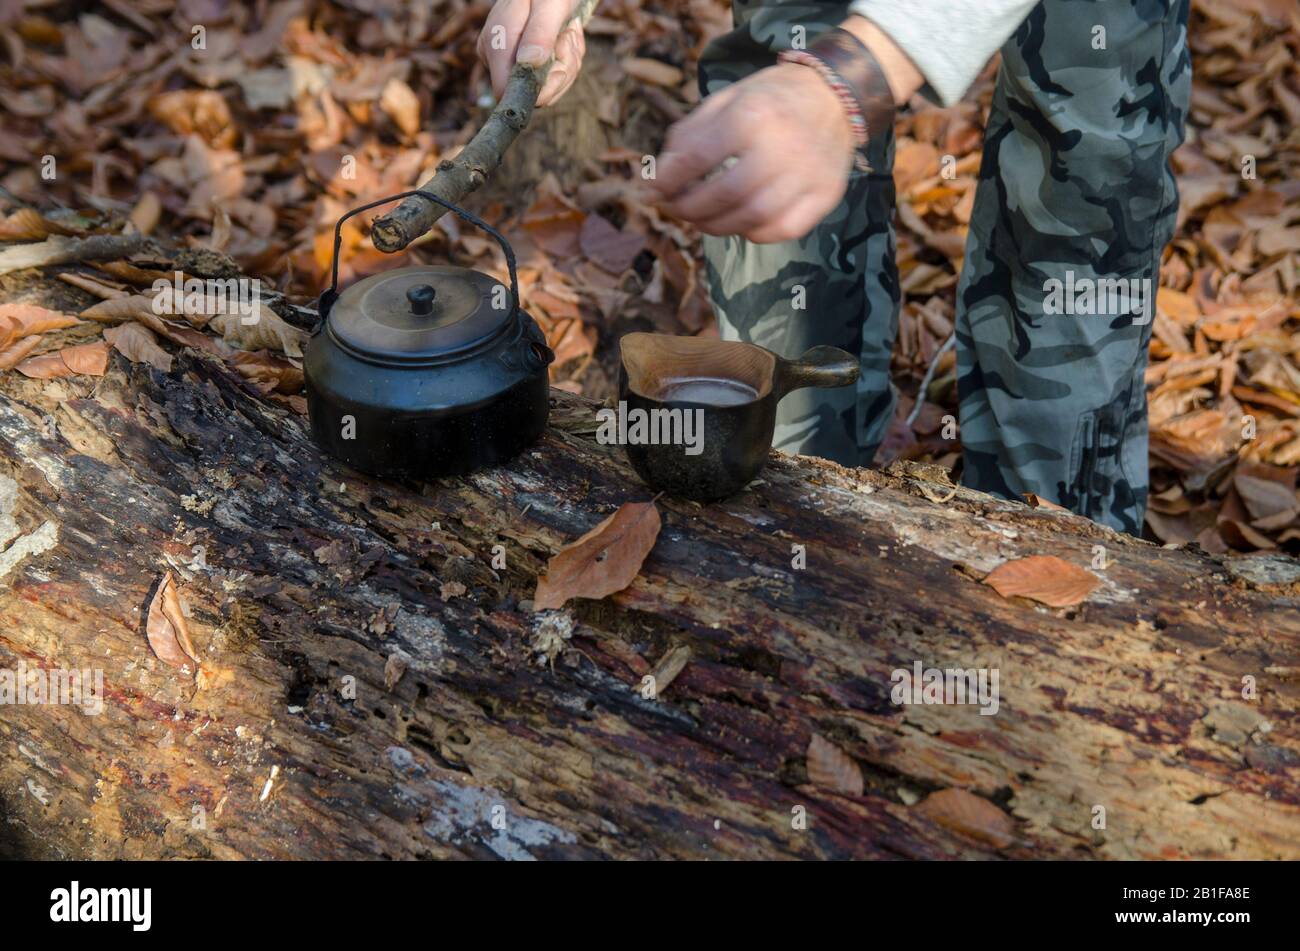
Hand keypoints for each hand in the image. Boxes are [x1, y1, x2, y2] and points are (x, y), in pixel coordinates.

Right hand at [477, 0, 586, 106]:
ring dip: (568, 62)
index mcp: (496, 41)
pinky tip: (564, 37)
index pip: (506, 91)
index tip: (559, 58)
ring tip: (567, 33)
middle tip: (568, 37)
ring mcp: (508, 62)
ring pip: (549, 88)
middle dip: (561, 69)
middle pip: (534, 94)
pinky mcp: (522, 64)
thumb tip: (528, 63)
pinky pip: (552, 78)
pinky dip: (567, 60)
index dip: (538, 88)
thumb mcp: (549, 3)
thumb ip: (539, 32)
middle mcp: (496, 56)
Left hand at [649, 63, 856, 243]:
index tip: (651, 192)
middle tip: (675, 209)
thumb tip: (658, 178)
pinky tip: (740, 221)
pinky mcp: (826, 194)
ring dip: (717, 227)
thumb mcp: (726, 100)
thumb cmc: (771, 99)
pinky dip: (754, 233)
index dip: (667, 181)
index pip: (697, 159)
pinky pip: (783, 229)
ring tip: (702, 219)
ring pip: (752, 218)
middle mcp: (783, 146)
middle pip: (724, 195)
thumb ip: (689, 135)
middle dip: (689, 210)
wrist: (835, 95)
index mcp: (752, 114)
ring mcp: (808, 174)